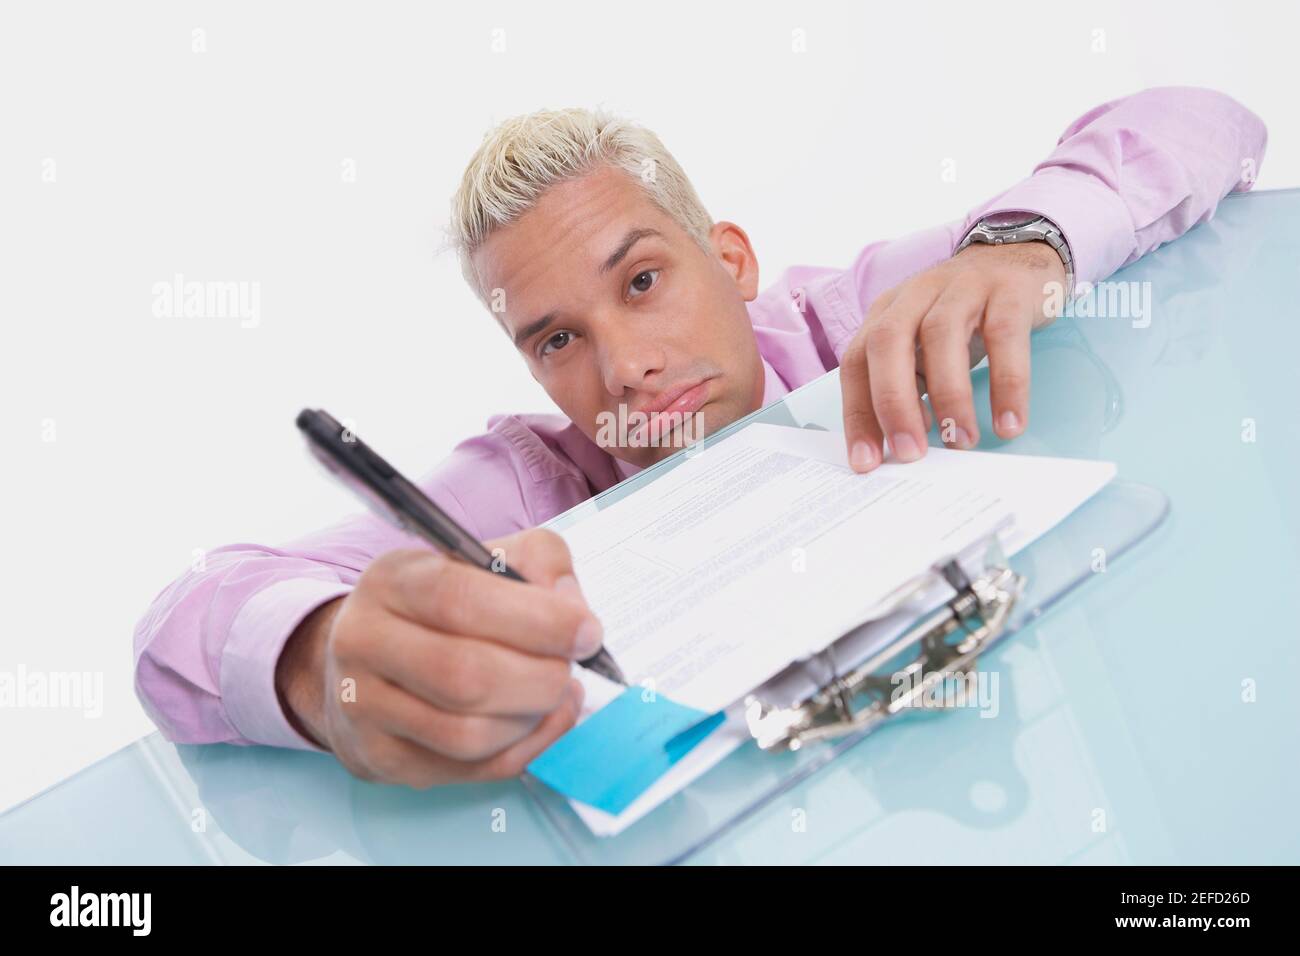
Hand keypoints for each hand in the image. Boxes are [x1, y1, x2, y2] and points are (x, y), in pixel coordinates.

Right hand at [275, 528, 602, 786]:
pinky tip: (538, 721)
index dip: (536, 621)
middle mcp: (364, 641)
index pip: (460, 600)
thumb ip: (539, 561)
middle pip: (466, 676)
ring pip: (469, 735)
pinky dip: (523, 749)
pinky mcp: (382, 758)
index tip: (585, 631)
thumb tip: (571, 609)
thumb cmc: (441, 605)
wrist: (367, 655)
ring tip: (553, 693)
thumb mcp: (485, 559)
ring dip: (532, 718)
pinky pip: (471, 770)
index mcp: (391, 580)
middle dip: (541, 678)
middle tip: (569, 667)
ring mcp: (364, 707)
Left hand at [840, 240, 1065, 471]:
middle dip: (893, 404)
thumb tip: (900, 443)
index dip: (857, 413)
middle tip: (910, 453)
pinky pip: (1005, 337)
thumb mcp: (922, 345)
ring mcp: (962, 288)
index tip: (867, 461)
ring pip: (942, 337)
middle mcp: (916, 295)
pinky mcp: (1009, 292)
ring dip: (949, 397)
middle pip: (888, 343)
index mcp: (886, 312)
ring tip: (961, 442)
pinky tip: (1010, 422)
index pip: (856, 362)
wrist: (1018, 254)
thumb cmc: (962, 315)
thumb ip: (907, 385)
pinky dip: (1007, 384)